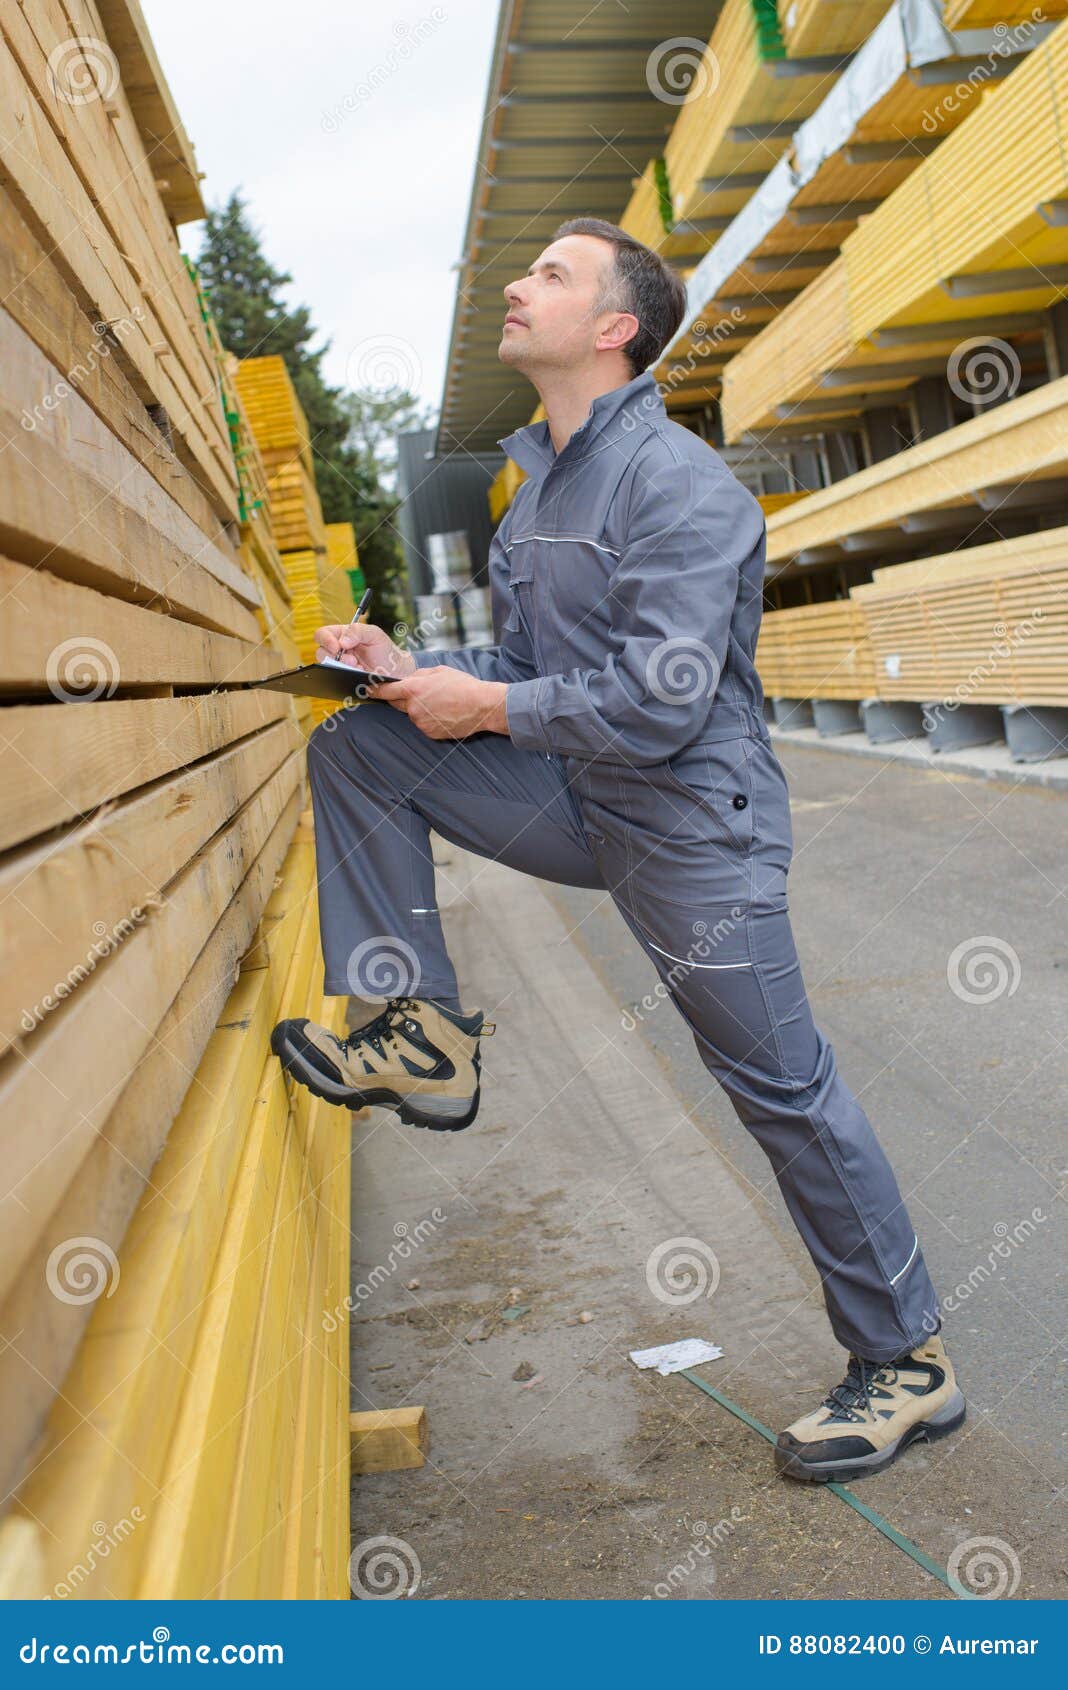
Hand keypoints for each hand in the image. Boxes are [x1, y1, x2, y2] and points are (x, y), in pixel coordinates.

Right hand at [314, 620, 415, 679]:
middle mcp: (337, 649)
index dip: (325, 640)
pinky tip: (359, 674)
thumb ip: (358, 631)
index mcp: (341, 634)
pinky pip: (335, 678)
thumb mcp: (375, 634)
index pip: (323, 634)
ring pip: (327, 667)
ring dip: (342, 668)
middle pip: (321, 652)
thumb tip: (342, 642)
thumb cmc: (385, 649)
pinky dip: (346, 677)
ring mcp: (339, 665)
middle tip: (352, 661)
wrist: (395, 671)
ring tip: (359, 668)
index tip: (337, 648)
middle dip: (336, 658)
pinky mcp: (343, 677)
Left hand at [368, 668, 508, 738]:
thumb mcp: (438, 671)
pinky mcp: (429, 733)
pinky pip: (422, 724)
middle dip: (400, 698)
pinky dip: (428, 719)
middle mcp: (413, 707)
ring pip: (411, 714)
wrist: (482, 706)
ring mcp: (421, 722)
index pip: (385, 691)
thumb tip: (406, 679)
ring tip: (439, 703)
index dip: (375, 690)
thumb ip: (418, 676)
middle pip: (396, 703)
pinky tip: (443, 713)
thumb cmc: (463, 686)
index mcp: (414, 689)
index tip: (368, 689)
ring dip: (418, 709)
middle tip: (417, 693)